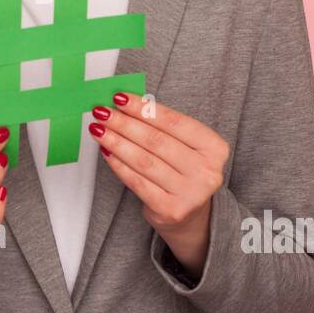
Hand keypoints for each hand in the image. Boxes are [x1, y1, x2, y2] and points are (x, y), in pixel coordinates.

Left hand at [88, 91, 230, 277]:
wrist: (191, 215)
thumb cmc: (184, 171)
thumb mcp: (185, 146)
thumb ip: (163, 127)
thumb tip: (124, 105)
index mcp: (215, 148)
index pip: (174, 122)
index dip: (144, 109)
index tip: (120, 98)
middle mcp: (207, 171)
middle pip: (156, 141)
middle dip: (125, 123)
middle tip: (102, 112)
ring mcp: (190, 193)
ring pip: (144, 161)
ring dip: (117, 142)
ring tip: (99, 129)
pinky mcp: (170, 210)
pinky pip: (137, 181)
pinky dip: (118, 164)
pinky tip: (106, 151)